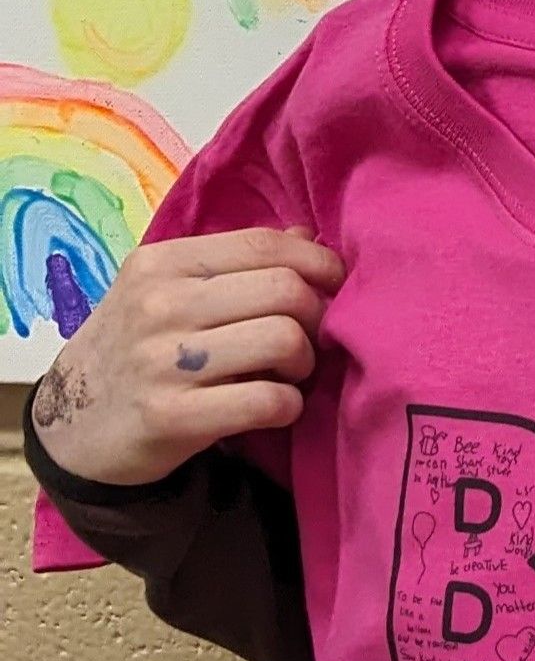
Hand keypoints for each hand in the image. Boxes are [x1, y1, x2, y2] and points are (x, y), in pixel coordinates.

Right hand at [27, 228, 342, 485]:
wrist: (74, 427)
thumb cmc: (138, 349)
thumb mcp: (168, 292)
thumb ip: (234, 263)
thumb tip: (304, 233)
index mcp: (161, 264)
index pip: (264, 244)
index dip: (318, 263)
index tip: (333, 285)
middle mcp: (158, 304)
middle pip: (287, 290)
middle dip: (316, 317)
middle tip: (304, 341)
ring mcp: (161, 361)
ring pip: (284, 341)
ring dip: (304, 365)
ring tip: (286, 375)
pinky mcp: (171, 416)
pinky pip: (269, 401)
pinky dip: (289, 406)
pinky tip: (274, 407)